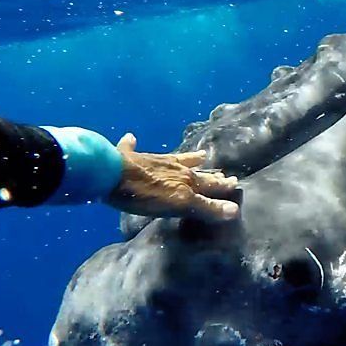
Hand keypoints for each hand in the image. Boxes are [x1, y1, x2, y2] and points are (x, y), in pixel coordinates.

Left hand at [104, 133, 239, 221]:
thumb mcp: (179, 204)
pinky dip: (131, 142)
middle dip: (211, 174)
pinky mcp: (130, 156)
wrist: (111, 175)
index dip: (222, 185)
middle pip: (197, 171)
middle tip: (225, 173)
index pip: (209, 183)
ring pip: (176, 158)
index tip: (234, 182)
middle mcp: (174, 167)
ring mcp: (153, 160)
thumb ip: (205, 207)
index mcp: (186, 178)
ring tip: (201, 154)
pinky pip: (132, 147)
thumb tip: (234, 209)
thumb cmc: (145, 194)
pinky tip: (131, 136)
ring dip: (189, 158)